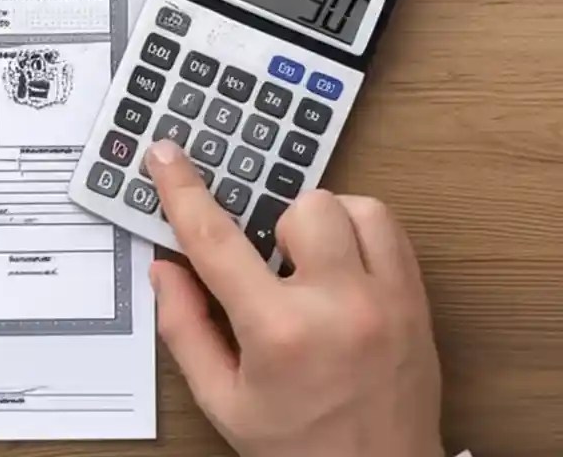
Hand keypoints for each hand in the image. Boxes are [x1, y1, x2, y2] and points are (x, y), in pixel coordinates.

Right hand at [144, 140, 443, 456]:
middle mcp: (339, 305)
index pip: (217, 241)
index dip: (183, 190)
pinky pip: (391, 230)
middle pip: (302, 208)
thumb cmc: (298, 447)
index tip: (166, 154)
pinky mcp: (417, 302)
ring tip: (309, 263)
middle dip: (275, 225)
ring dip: (324, 222)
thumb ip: (185, 329)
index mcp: (280, 332)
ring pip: (356, 207)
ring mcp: (388, 300)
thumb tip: (164, 269)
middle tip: (270, 266)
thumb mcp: (220, 400)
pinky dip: (361, 232)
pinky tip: (341, 267)